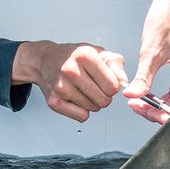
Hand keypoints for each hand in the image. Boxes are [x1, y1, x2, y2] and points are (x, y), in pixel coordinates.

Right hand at [14, 41, 128, 121]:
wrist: (45, 60)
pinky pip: (81, 116)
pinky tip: (76, 98)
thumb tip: (124, 82)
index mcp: (85, 56)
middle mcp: (71, 71)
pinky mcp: (54, 101)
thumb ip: (116, 65)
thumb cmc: (73, 57)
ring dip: (93, 103)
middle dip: (104, 96)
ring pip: (93, 109)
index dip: (113, 86)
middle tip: (95, 87)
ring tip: (84, 90)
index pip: (112, 86)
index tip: (106, 81)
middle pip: (104, 100)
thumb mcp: (98, 52)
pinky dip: (82, 111)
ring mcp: (61, 87)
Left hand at [123, 0, 169, 122]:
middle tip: (136, 106)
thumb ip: (143, 78)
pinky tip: (145, 93)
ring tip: (137, 101)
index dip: (163, 115)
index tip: (146, 112)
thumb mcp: (150, 53)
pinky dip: (159, 95)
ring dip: (156, 104)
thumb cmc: (168, 20)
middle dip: (156, 110)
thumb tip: (133, 95)